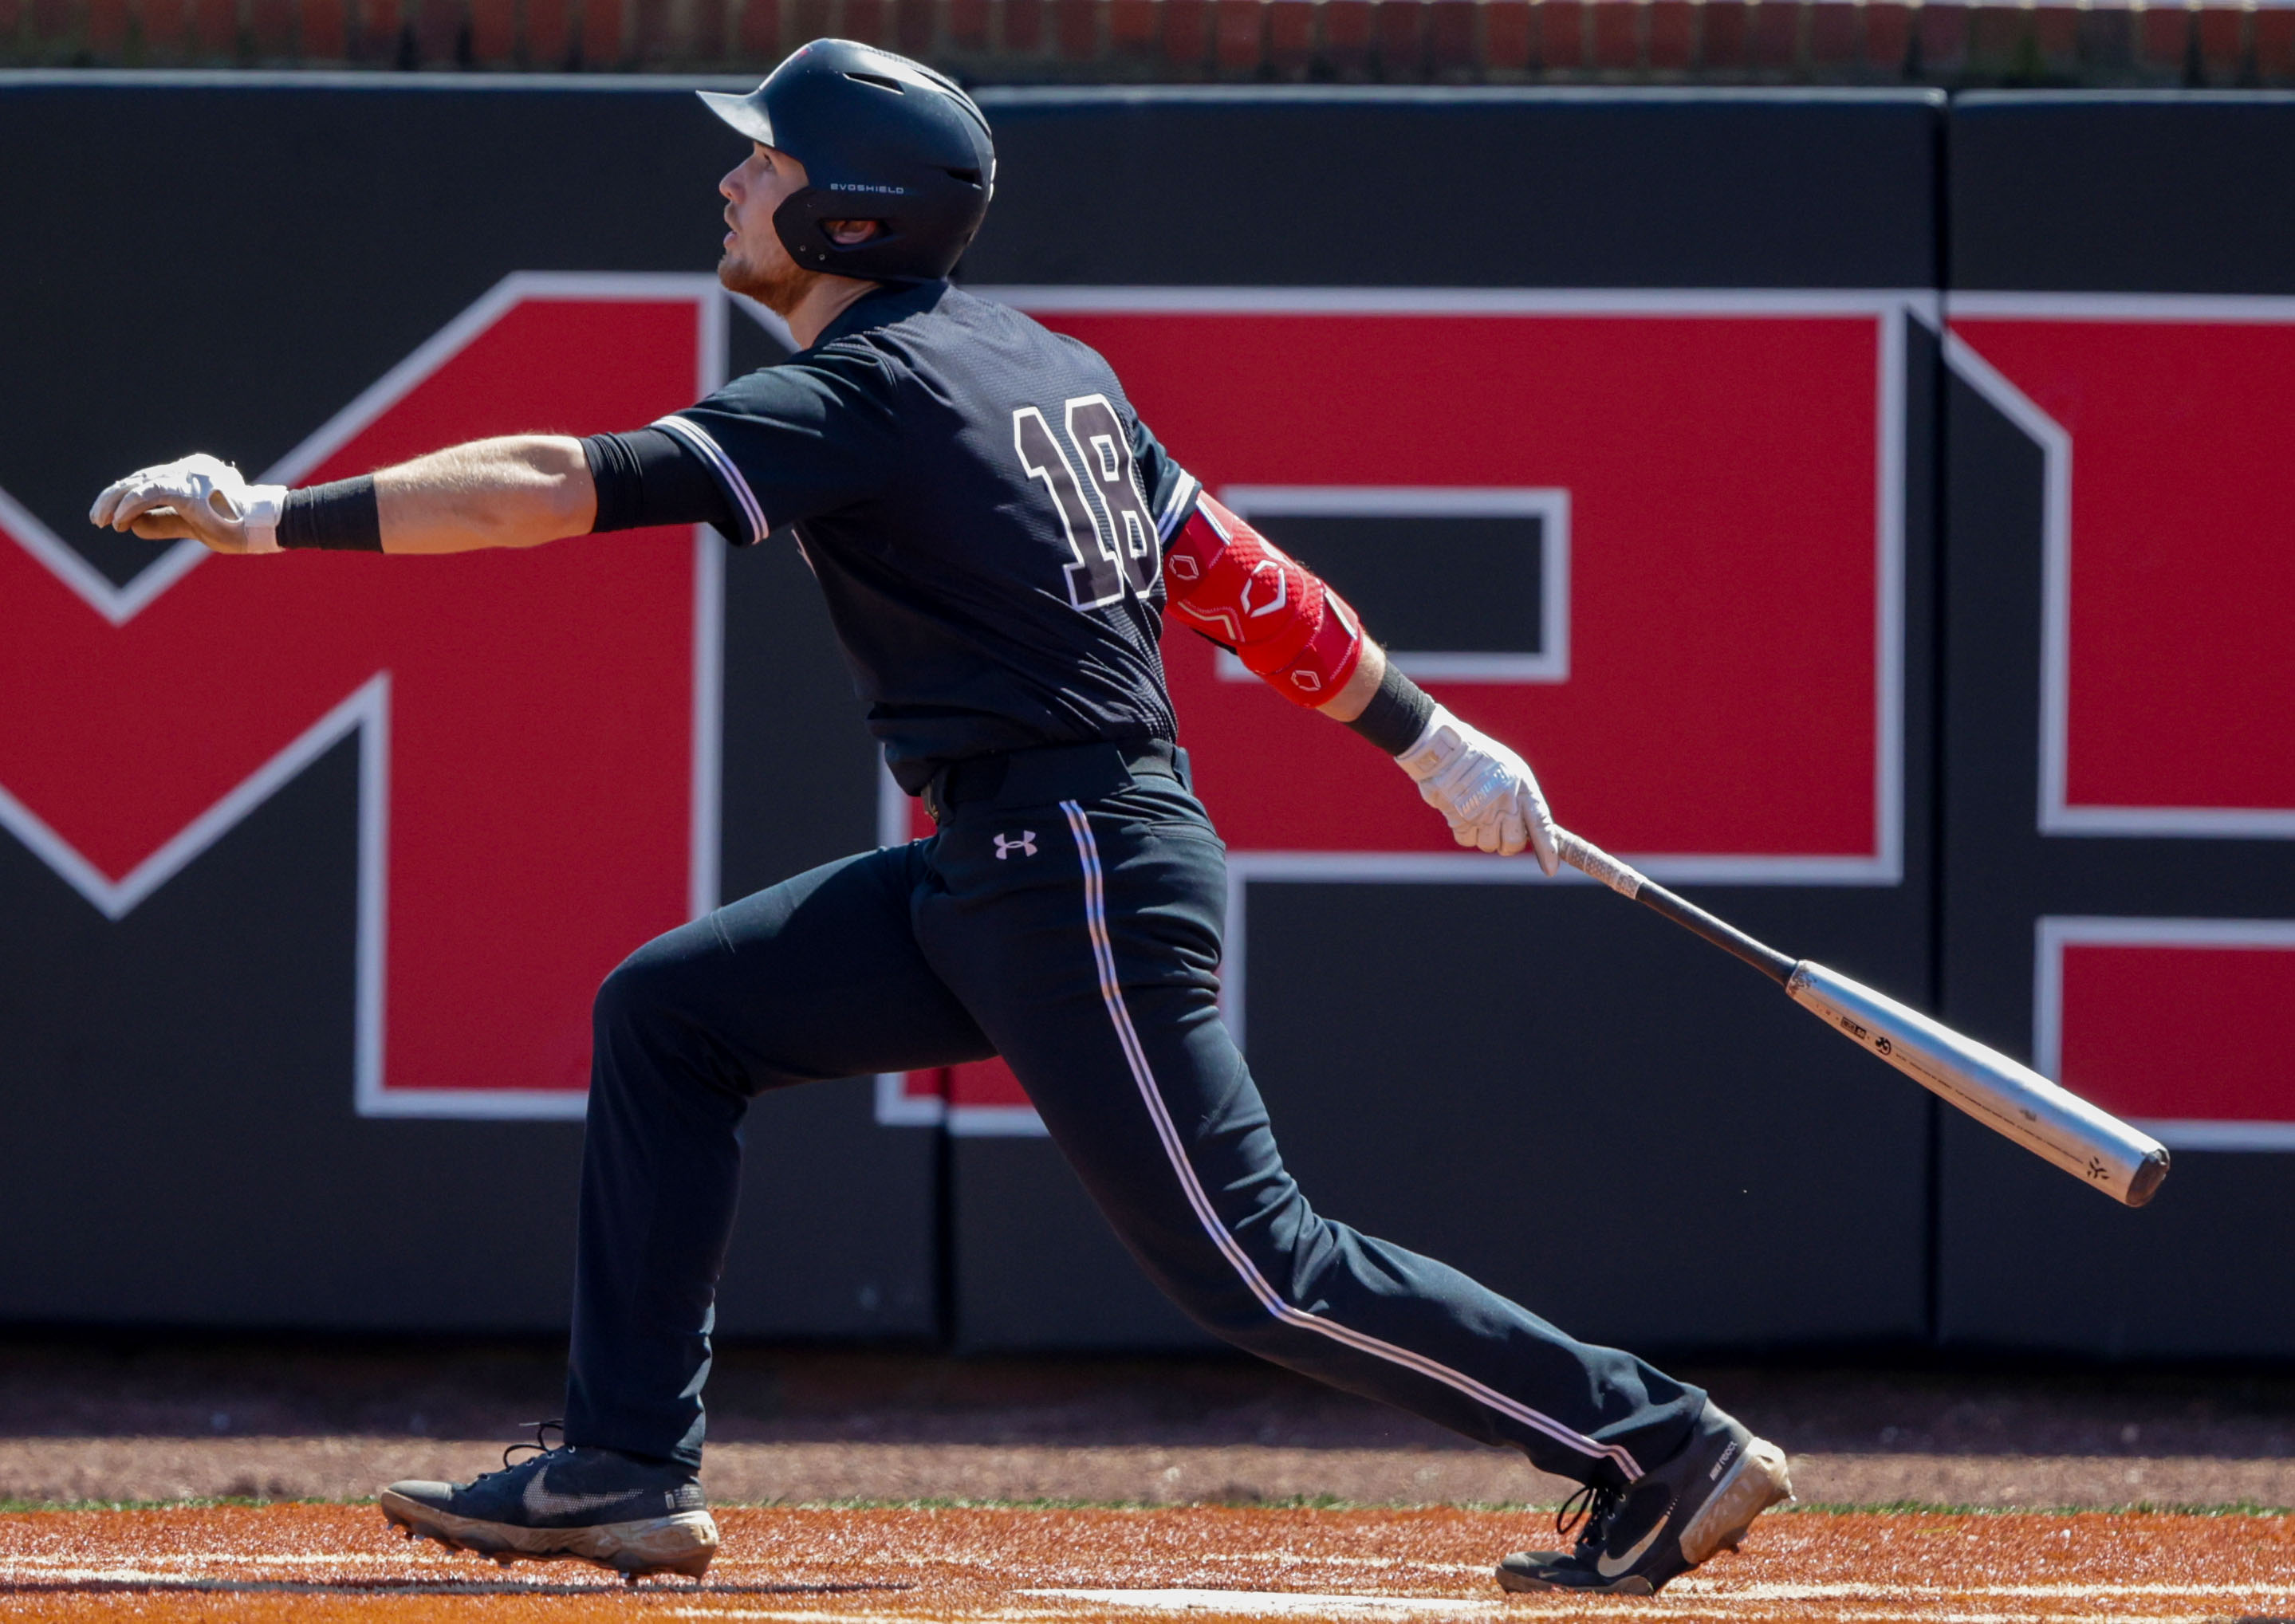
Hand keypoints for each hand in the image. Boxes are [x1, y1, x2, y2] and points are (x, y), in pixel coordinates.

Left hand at [89, 454, 285, 554]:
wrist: (263, 527)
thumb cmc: (237, 527)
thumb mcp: (194, 525)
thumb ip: (165, 522)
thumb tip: (132, 525)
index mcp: (193, 472)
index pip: (151, 480)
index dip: (126, 497)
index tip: (113, 517)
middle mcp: (187, 468)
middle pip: (139, 478)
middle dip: (113, 498)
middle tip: (97, 519)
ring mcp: (188, 476)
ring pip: (138, 483)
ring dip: (114, 503)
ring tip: (101, 521)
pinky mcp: (187, 489)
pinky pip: (149, 494)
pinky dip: (130, 506)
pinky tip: (119, 521)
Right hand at [1396, 705, 1559, 873]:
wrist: (1444, 749)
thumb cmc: (1481, 759)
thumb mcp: (1511, 771)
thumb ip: (1523, 801)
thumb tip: (1530, 834)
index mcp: (1523, 787)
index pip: (1541, 825)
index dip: (1548, 850)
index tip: (1551, 870)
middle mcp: (1505, 801)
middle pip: (1514, 844)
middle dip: (1508, 845)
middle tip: (1500, 829)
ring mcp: (1482, 811)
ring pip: (1489, 845)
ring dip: (1484, 835)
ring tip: (1478, 812)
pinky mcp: (1459, 818)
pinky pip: (1467, 841)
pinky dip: (1465, 832)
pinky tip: (1463, 812)